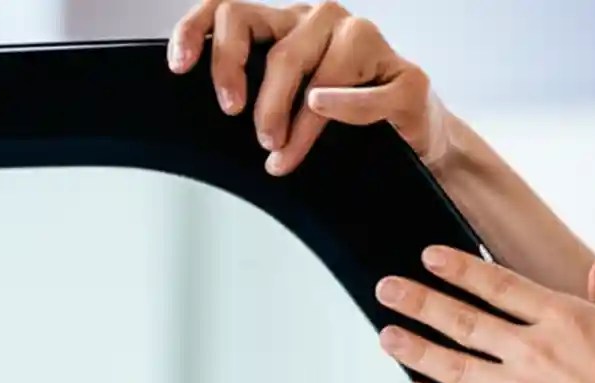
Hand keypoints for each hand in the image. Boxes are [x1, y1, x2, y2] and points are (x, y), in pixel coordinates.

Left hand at [168, 1, 448, 174]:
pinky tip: (327, 116)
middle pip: (274, 46)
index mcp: (287, 24)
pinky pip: (362, 95)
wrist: (414, 139)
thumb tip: (213, 113)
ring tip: (284, 156)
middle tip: (259, 137)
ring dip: (297, 124)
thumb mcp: (284, 105)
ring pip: (317, 73)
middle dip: (261, 100)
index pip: (231, 9)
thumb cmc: (342, 119)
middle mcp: (322, 19)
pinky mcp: (406, 74)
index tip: (179, 68)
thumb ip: (251, 95)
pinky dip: (342, 111)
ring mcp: (366, 39)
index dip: (199, 31)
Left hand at [375, 248, 594, 382]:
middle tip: (386, 289)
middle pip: (463, 320)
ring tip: (387, 335)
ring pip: (453, 365)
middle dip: (420, 302)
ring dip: (415, 349)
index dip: (460, 269)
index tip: (429, 258)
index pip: (500, 286)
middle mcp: (533, 351)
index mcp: (565, 320)